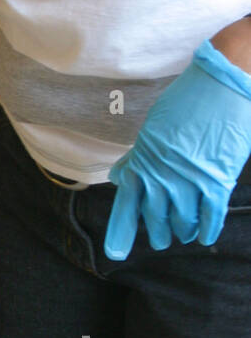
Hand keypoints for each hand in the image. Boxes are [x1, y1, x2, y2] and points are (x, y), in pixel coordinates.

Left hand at [105, 41, 250, 259]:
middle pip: (156, 218)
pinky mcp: (217, 182)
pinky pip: (211, 216)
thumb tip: (119, 176)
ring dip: (182, 231)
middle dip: (156, 233)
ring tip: (182, 235)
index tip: (115, 252)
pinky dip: (207, 229)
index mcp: (144, 162)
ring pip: (183, 221)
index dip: (121, 231)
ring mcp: (190, 181)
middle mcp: (163, 177)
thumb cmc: (186, 102)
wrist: (221, 86)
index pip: (127, 204)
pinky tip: (204, 237)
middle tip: (158, 241)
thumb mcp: (153, 128)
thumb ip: (138, 157)